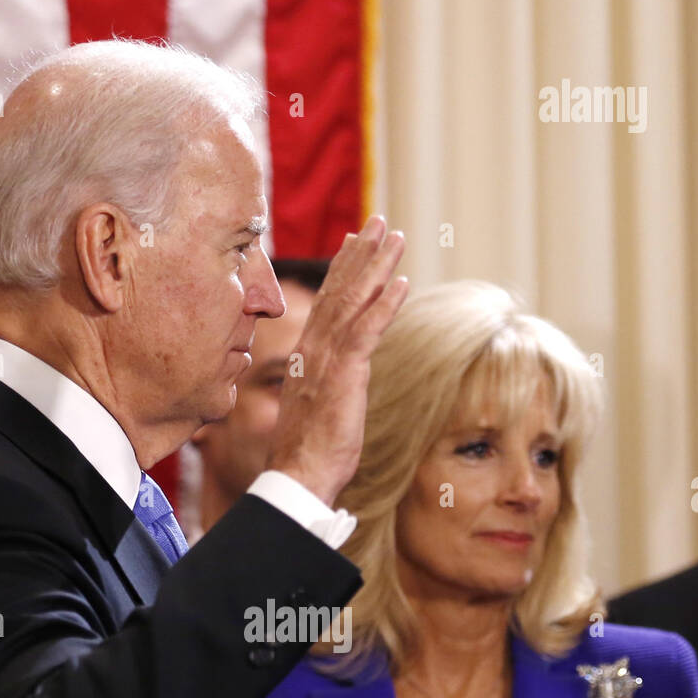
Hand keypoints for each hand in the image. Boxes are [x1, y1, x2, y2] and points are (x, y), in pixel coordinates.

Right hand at [269, 215, 406, 505]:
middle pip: (339, 290)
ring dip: (376, 265)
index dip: (342, 270)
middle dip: (360, 253)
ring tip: (395, 236)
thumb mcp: (316, 409)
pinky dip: (384, 304)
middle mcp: (312, 349)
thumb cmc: (308, 454)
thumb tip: (339, 382)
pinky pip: (366, 330)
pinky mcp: (342, 373)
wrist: (297, 475)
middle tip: (378, 222)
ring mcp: (325, 359)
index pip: (326, 303)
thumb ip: (327, 386)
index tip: (353, 243)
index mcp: (304, 356)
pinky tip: (401, 282)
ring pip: (353, 301)